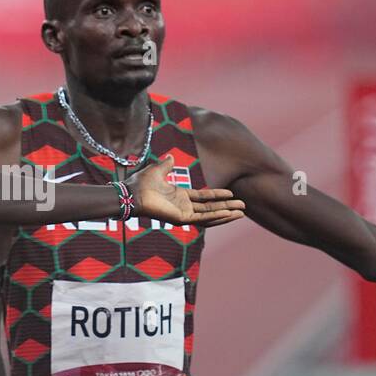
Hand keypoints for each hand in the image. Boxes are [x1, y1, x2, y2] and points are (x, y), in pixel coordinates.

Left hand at [129, 155, 245, 226]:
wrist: (132, 192)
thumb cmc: (141, 183)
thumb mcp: (158, 170)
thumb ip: (167, 165)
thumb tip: (170, 156)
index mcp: (180, 196)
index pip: (204, 198)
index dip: (218, 195)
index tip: (231, 193)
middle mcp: (183, 206)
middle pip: (211, 208)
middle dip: (227, 207)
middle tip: (243, 206)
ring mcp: (183, 214)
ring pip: (210, 215)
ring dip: (226, 214)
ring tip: (241, 212)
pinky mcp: (182, 219)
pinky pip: (203, 218)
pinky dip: (216, 216)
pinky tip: (229, 213)